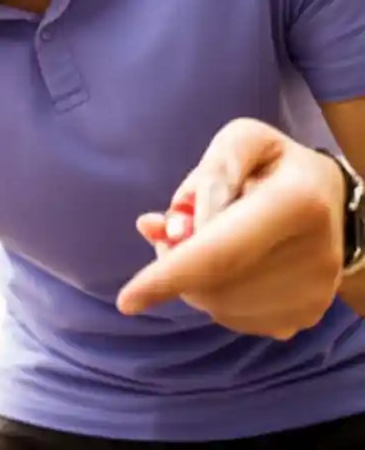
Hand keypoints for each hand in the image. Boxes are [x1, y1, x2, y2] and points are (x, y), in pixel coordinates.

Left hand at [118, 118, 346, 338]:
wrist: (333, 203)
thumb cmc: (274, 166)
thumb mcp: (243, 141)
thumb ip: (208, 173)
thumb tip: (169, 229)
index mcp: (296, 203)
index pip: (221, 252)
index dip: (170, 277)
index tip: (127, 301)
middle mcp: (314, 257)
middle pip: (212, 282)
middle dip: (176, 262)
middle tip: (179, 230)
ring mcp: (311, 295)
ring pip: (216, 304)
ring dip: (193, 279)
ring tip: (212, 241)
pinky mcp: (302, 318)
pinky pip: (232, 317)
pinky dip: (214, 294)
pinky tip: (232, 265)